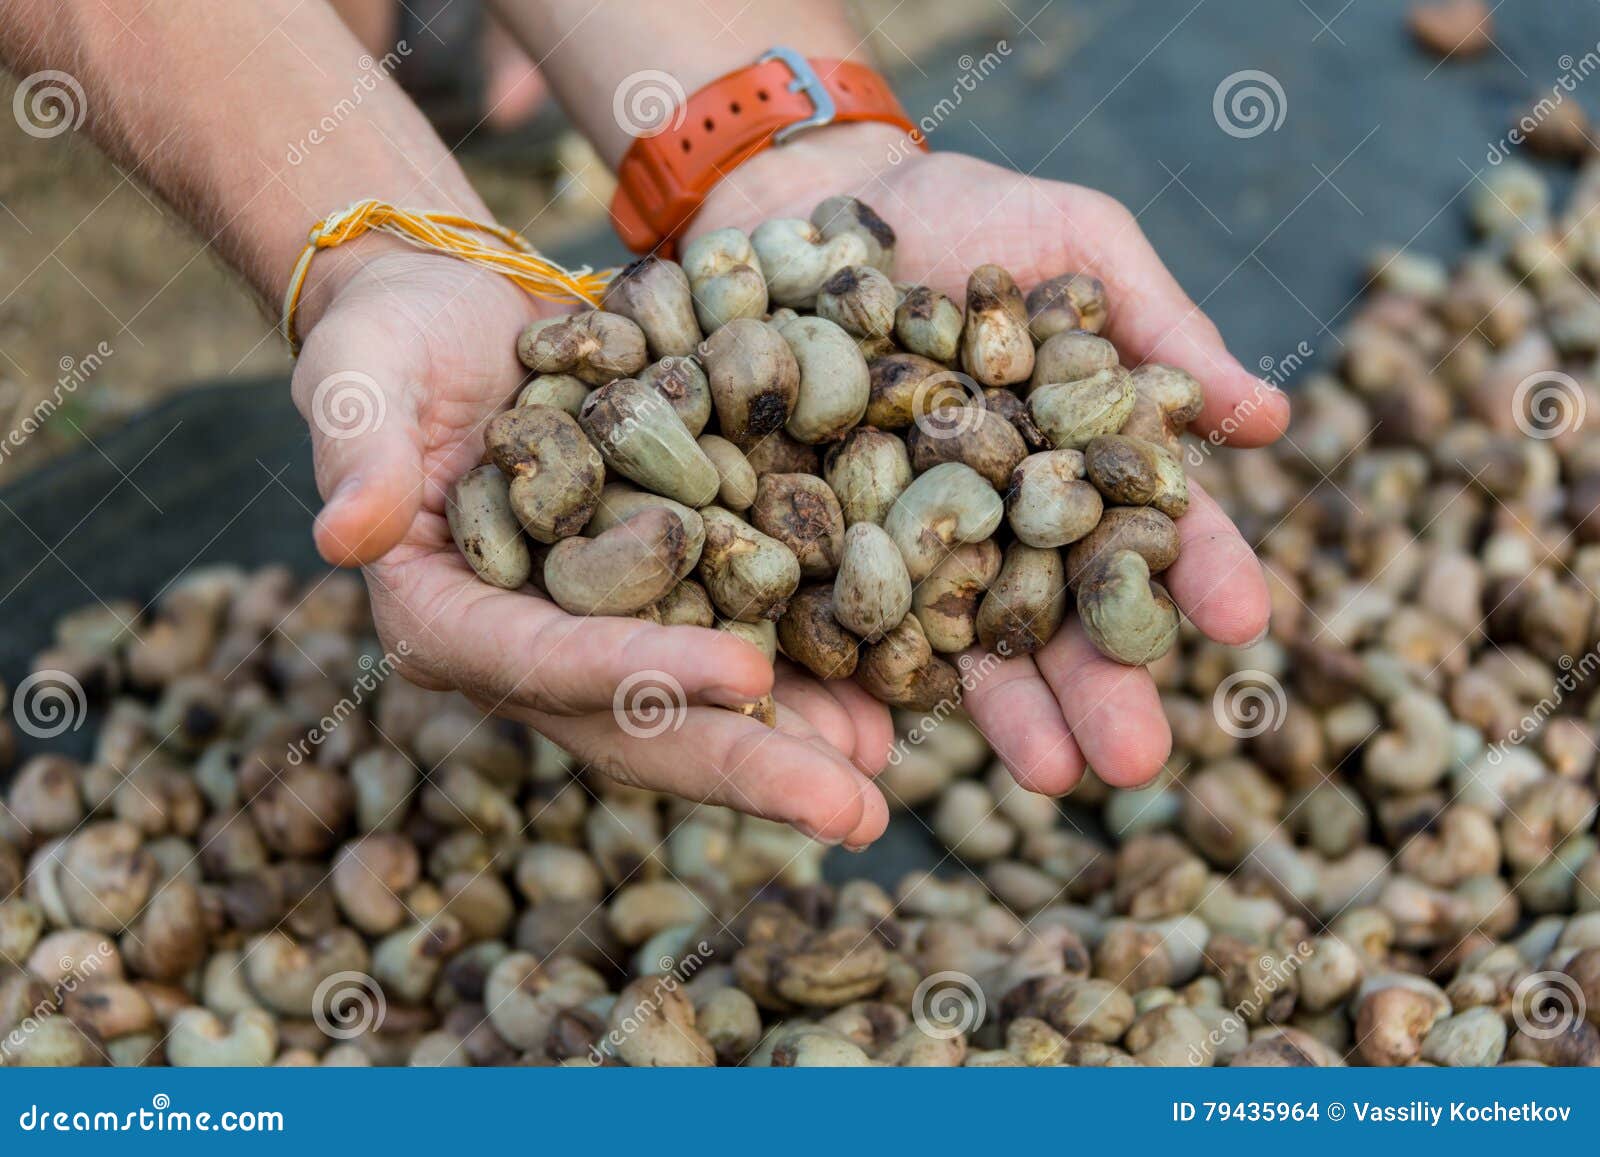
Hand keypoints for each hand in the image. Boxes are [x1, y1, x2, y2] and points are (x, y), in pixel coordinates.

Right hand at [292, 249, 890, 846]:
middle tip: (853, 812)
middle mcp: (529, 647)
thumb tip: (340, 537)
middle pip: (639, 725)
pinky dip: (801, 679)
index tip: (747, 674)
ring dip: (791, 749)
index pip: (548, 663)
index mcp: (450, 618)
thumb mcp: (357, 379)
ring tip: (881, 776)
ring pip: (697, 711)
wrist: (455, 320)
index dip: (643, 674)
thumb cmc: (392, 344)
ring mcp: (597, 633)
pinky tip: (880, 704)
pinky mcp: (654, 598)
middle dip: (746, 766)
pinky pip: (730, 647)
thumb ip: (357, 453)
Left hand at [694, 124, 1291, 796]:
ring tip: (1047, 777)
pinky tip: (892, 734)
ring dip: (1007, 712)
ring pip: (966, 640)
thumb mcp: (1080, 246)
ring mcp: (919, 541)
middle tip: (1139, 760)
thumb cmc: (973, 217)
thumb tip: (1268, 420)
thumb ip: (1162, 331)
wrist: (816, 202)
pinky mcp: (825, 545)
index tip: (1242, 620)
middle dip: (1102, 688)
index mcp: (1085, 464)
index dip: (1197, 575)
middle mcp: (1010, 523)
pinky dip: (870, 676)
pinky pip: (848, 618)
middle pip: (1062, 616)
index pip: (1155, 530)